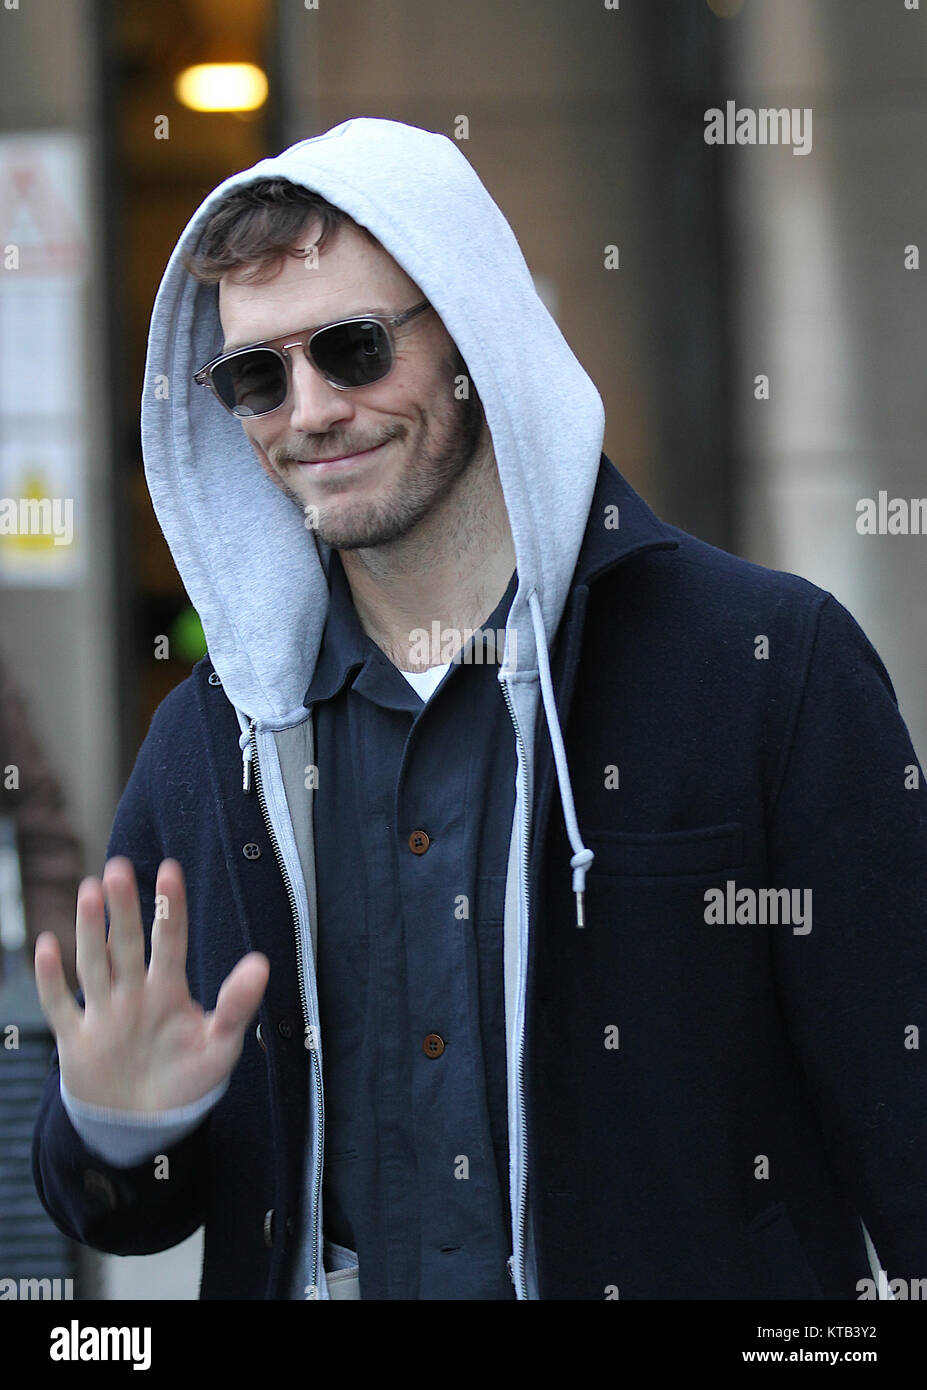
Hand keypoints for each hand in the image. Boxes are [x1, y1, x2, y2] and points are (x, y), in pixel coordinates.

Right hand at [33, 856, 269, 1111]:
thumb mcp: (220, 1045)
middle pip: (126, 943)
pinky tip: (46, 945)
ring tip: (89, 891)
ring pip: (94, 964)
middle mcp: (133, 993)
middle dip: (123, 908)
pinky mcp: (77, 1040)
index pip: (170, 940)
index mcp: (168, 990)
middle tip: (118, 868)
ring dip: (90, 930)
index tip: (170, 870)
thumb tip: (262, 964)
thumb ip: (236, 1005)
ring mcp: (103, 1013)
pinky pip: (60, 1005)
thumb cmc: (188, 1081)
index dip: (170, 908)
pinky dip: (50, 979)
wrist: (147, 1126)